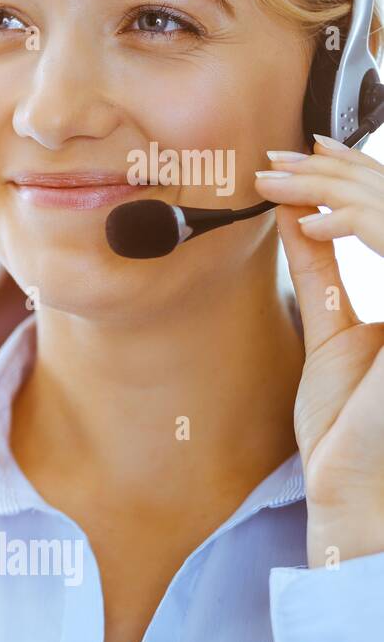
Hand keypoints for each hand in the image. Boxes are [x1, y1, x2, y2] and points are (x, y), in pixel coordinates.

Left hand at [257, 135, 383, 567]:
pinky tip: (312, 218)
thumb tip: (301, 218)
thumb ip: (324, 272)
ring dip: (339, 187)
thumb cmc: (348, 425)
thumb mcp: (333, 331)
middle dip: (341, 170)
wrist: (356, 489)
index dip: (357, 175)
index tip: (305, 152)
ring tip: (283, 177)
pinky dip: (357, 225)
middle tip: (286, 152)